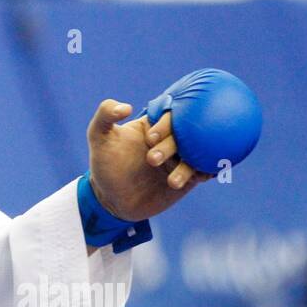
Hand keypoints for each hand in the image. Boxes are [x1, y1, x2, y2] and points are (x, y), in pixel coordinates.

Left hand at [87, 100, 210, 221]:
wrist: (112, 199)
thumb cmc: (105, 164)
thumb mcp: (99, 136)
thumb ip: (105, 115)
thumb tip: (126, 107)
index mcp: (154, 125)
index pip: (170, 115)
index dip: (164, 124)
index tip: (150, 138)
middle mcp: (171, 139)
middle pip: (186, 134)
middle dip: (172, 146)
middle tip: (152, 160)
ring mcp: (182, 158)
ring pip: (198, 153)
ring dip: (189, 165)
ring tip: (172, 182)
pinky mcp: (189, 177)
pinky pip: (205, 170)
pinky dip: (208, 171)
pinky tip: (200, 178)